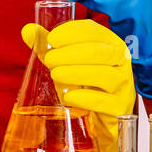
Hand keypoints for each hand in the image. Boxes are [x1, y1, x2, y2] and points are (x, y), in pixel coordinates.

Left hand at [21, 20, 136, 151]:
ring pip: (105, 75)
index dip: (71, 32)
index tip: (52, 39)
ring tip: (55, 75)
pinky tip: (68, 96)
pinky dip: (85, 98)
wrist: (99, 120)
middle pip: (100, 52)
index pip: (93, 30)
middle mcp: (121, 62)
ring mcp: (123, 86)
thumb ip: (47, 46)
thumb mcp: (65, 63)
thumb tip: (28, 30)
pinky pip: (105, 101)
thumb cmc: (84, 84)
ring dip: (77, 72)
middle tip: (49, 60)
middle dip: (72, 53)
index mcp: (109, 44)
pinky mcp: (119, 108)